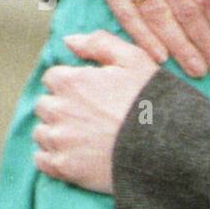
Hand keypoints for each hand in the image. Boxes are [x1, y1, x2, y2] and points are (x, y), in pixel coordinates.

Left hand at [32, 31, 160, 193]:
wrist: (167, 147)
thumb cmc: (152, 101)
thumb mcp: (135, 59)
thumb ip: (99, 43)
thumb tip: (68, 41)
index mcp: (71, 81)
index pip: (53, 77)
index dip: (72, 84)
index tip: (89, 94)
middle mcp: (58, 110)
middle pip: (45, 105)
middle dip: (61, 108)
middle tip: (88, 117)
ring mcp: (60, 141)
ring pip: (42, 133)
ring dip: (57, 133)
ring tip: (84, 138)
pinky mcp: (64, 167)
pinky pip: (42, 161)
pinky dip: (53, 158)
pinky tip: (75, 155)